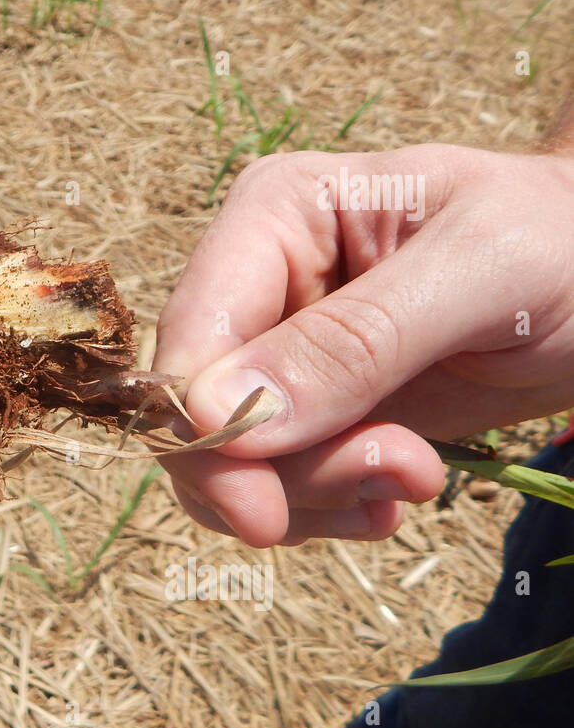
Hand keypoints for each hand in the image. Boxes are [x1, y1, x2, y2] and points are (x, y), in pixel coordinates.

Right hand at [153, 143, 573, 546]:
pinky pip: (277, 482)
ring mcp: (280, 352)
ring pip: (231, 461)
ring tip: (416, 478)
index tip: (263, 512)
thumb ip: (353, 342)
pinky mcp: (312, 410)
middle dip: (283, 471)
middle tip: (397, 482)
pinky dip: (330, 506)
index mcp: (275, 215)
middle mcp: (258, 284)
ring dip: (317, 494)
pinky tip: (399, 492)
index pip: (192, 334)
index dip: (202, 430)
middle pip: (198, 411)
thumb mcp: (480, 273)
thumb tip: (213, 414)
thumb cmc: (567, 241)